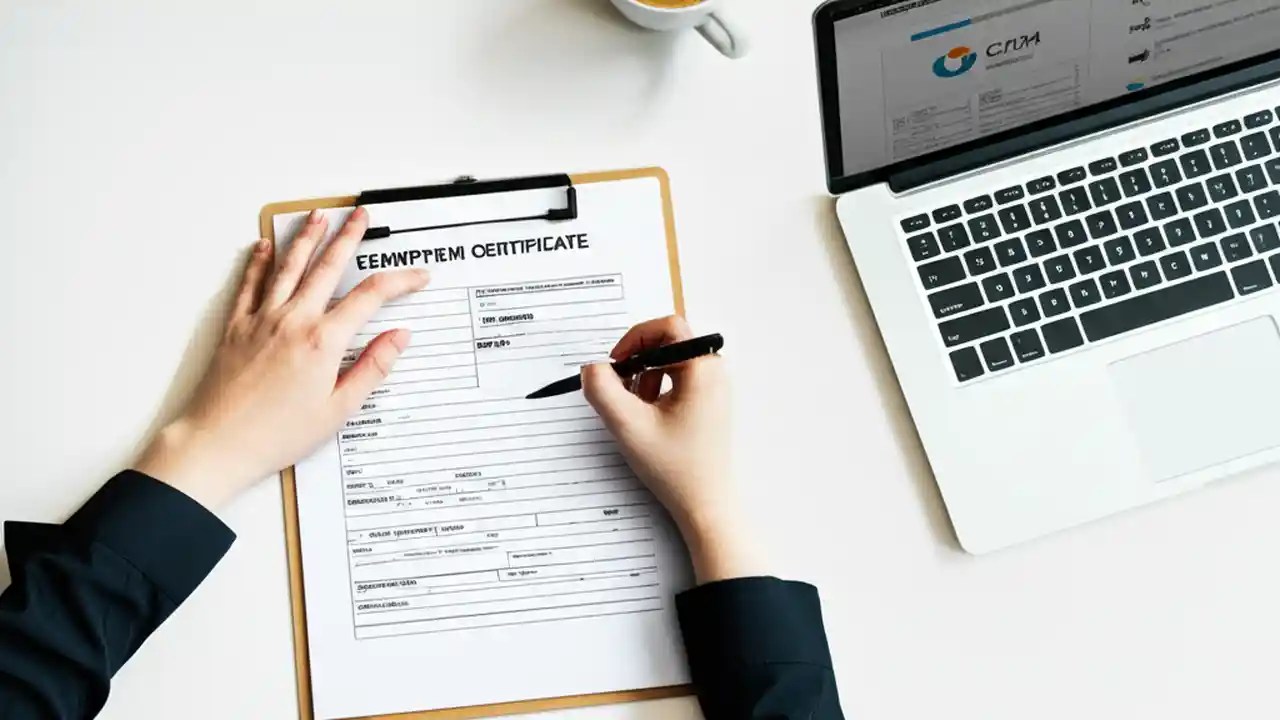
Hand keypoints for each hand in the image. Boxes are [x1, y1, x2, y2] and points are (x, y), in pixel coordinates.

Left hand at [136, 208, 428, 508]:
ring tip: (318, 217)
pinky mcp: (237, 327)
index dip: (399, 282)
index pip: (371, 297)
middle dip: (348, 237)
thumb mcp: (339, 409)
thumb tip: (399, 338)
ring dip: (306, 238)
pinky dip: (258, 262)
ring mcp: (262, 320)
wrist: (218, 443)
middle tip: (361, 218)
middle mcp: (293, 321)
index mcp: (323, 342)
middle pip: (328, 267)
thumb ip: (372, 368)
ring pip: (289, 267)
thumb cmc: (277, 434)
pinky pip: (249, 284)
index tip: (416, 277)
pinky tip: (264, 246)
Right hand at [581, 316, 757, 582]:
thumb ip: (602, 390)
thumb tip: (591, 367)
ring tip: (635, 410)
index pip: (667, 327)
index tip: (616, 363)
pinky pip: (677, 379)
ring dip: (645, 378)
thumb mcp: (628, 426)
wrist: (704, 504)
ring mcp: (714, 387)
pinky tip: (648, 418)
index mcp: (703, 370)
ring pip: (670, 362)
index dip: (635, 338)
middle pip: (668, 343)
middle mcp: (714, 372)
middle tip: (619, 388)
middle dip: (638, 362)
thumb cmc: (674, 467)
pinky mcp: (708, 401)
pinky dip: (656, 391)